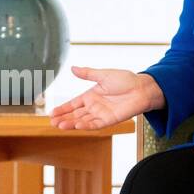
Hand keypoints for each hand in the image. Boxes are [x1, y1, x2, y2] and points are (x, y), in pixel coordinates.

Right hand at [48, 67, 164, 130]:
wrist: (142, 88)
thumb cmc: (125, 80)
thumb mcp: (103, 75)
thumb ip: (87, 73)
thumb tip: (72, 68)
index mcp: (91, 95)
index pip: (73, 104)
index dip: (63, 109)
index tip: (52, 113)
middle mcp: (94, 106)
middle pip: (76, 114)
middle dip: (64, 118)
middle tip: (52, 122)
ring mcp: (101, 114)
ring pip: (83, 121)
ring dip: (71, 124)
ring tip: (59, 125)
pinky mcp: (109, 120)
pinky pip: (95, 124)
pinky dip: (85, 126)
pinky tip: (76, 126)